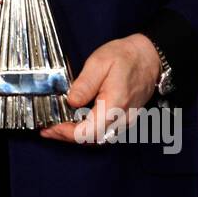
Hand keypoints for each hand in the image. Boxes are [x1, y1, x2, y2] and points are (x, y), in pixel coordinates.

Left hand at [40, 34, 160, 144]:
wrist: (150, 57)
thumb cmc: (126, 57)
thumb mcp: (100, 62)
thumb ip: (85, 83)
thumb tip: (71, 101)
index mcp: (115, 104)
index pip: (89, 131)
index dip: (67, 133)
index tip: (50, 127)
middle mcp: (122, 118)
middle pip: (91, 139)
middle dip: (67, 136)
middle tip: (47, 129)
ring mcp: (124, 120)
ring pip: (97, 138)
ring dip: (75, 135)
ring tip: (56, 126)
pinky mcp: (124, 119)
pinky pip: (103, 131)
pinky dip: (86, 131)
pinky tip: (73, 122)